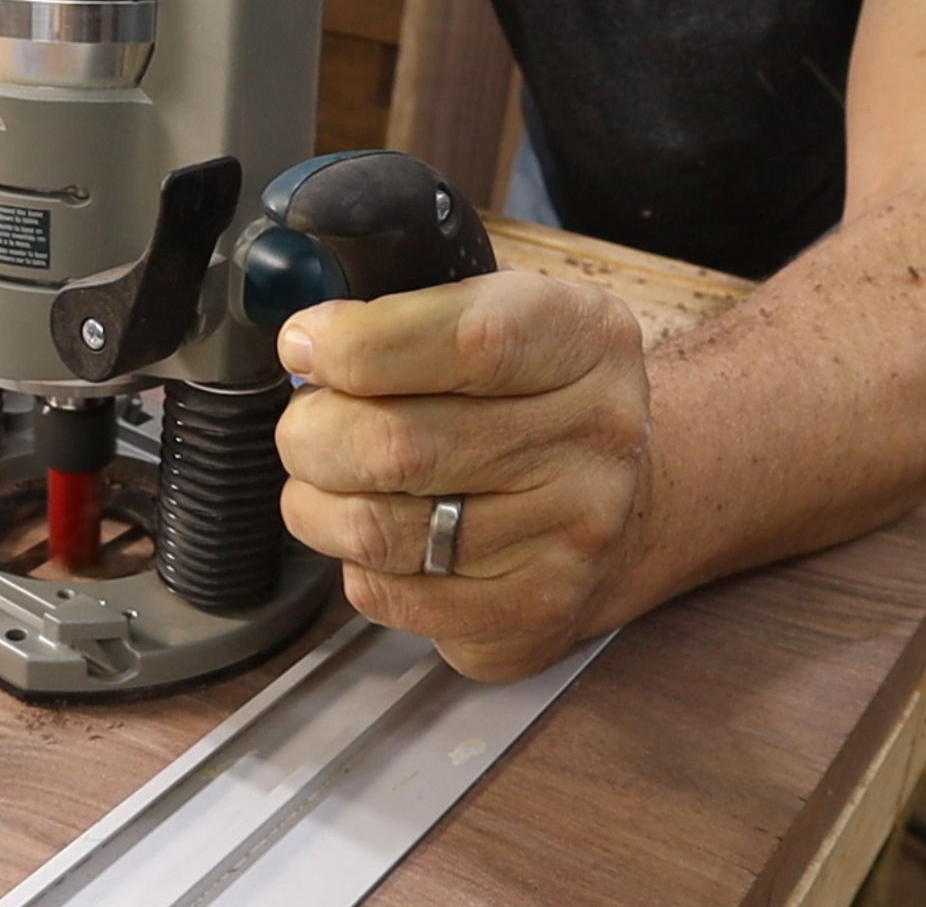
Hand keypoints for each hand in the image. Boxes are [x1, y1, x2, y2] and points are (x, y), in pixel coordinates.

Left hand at [274, 270, 651, 680]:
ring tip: (328, 482)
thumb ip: (411, 315)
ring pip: (377, 531)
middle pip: (398, 446)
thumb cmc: (531, 396)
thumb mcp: (503, 314)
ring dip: (317, 505)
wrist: (622, 496)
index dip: (358, 345)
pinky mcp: (534, 611)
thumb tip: (307, 343)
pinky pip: (390, 597)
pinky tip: (384, 538)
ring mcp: (569, 534)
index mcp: (585, 338)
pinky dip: (357, 566)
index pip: (467, 340)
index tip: (304, 348)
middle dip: (312, 435)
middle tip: (307, 427)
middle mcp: (593, 436)